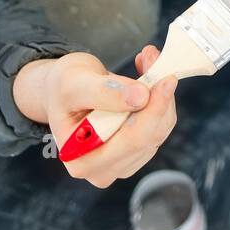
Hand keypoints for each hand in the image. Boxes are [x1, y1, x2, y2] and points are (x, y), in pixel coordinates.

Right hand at [14, 46, 177, 187]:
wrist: (66, 91)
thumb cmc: (63, 89)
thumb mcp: (74, 83)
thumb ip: (103, 92)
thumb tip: (140, 97)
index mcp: (82, 161)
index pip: (131, 140)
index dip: (153, 110)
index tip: (167, 80)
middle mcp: (104, 170)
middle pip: (150, 136)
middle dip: (159, 96)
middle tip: (155, 59)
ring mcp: (123, 163)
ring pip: (160, 128)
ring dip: (160, 93)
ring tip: (147, 60)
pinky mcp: (138, 150)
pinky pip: (161, 124)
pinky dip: (160, 98)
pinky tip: (147, 77)